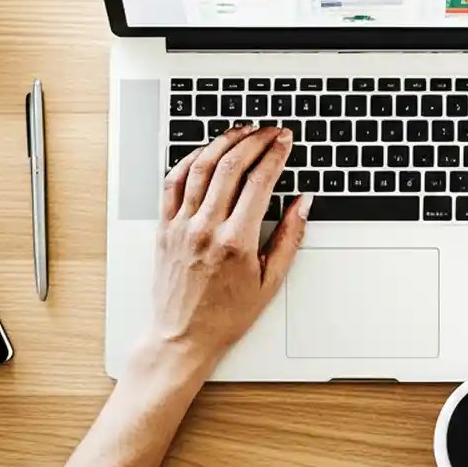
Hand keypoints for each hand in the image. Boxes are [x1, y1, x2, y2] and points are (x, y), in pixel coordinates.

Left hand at [146, 125, 311, 365]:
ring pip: (201, 167)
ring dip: (224, 142)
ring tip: (242, 130)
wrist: (183, 336)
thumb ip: (289, 238)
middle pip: (231, 165)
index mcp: (236, 242)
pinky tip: (205, 151)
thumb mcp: (270, 282)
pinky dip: (190, 160)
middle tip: (270, 130)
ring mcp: (181, 225)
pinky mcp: (164, 227)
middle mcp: (206, 228)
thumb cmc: (226, 316)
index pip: (259, 181)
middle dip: (255, 140)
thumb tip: (303, 203)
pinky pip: (173, 182)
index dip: (276, 154)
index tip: (285, 141)